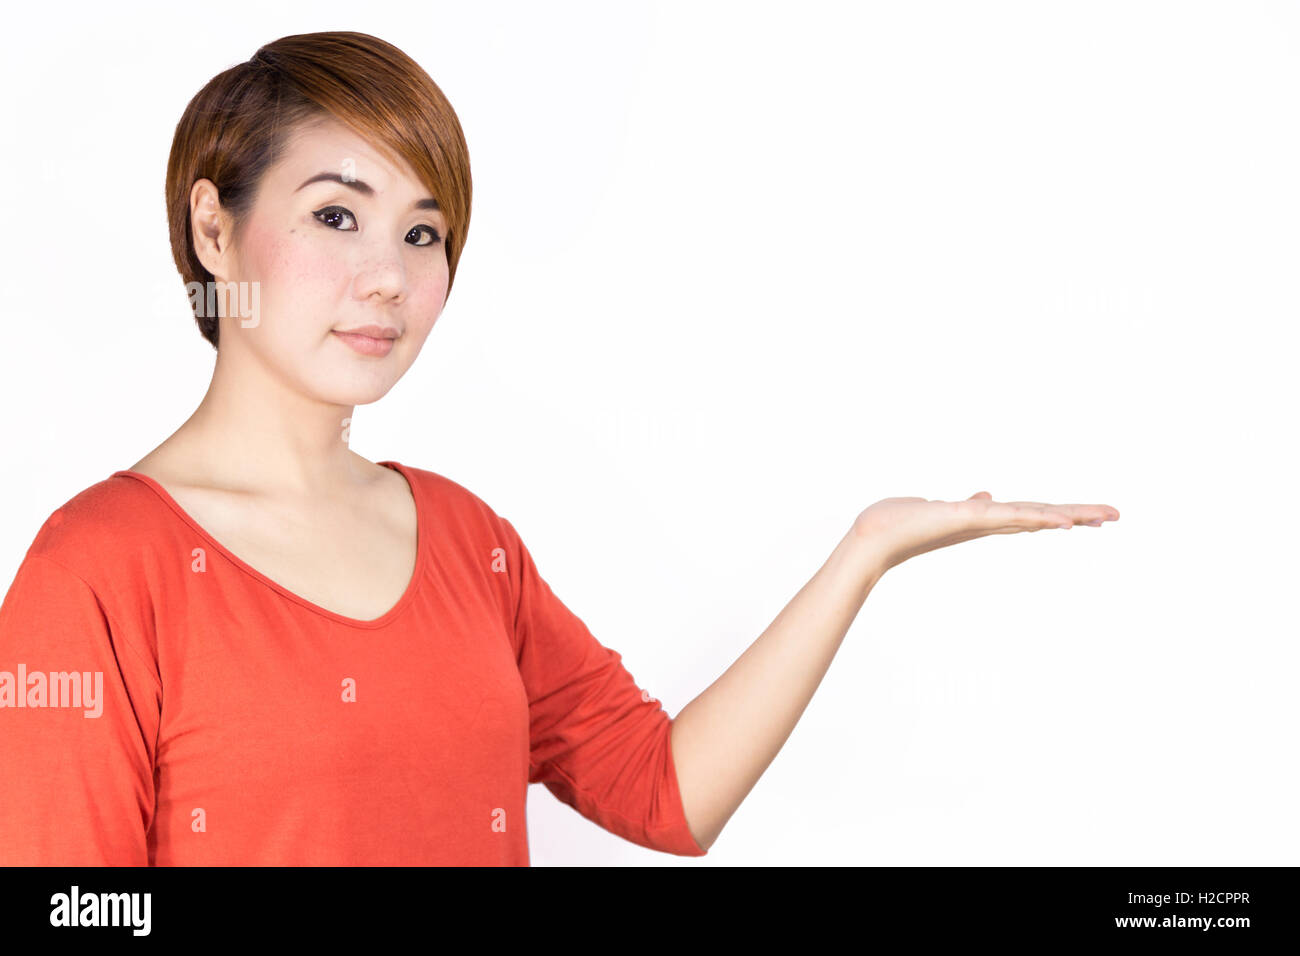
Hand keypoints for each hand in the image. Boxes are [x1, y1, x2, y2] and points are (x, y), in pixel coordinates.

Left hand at [852, 492, 1119, 575]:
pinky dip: (1036, 517)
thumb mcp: (941, 509)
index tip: (1092, 517)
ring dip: (1069, 515)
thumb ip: (967, 505)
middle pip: (1041, 516)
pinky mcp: (966, 517)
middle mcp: (987, 523)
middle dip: (1079, 516)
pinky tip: (1060, 520)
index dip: (1062, 514)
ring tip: (1103, 516)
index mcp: (984, 520)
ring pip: (1033, 516)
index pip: (1031, 514)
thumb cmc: (900, 524)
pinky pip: (1008, 516)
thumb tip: (986, 495)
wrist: (872, 539)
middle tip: (1116, 515)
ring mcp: (980, 522)